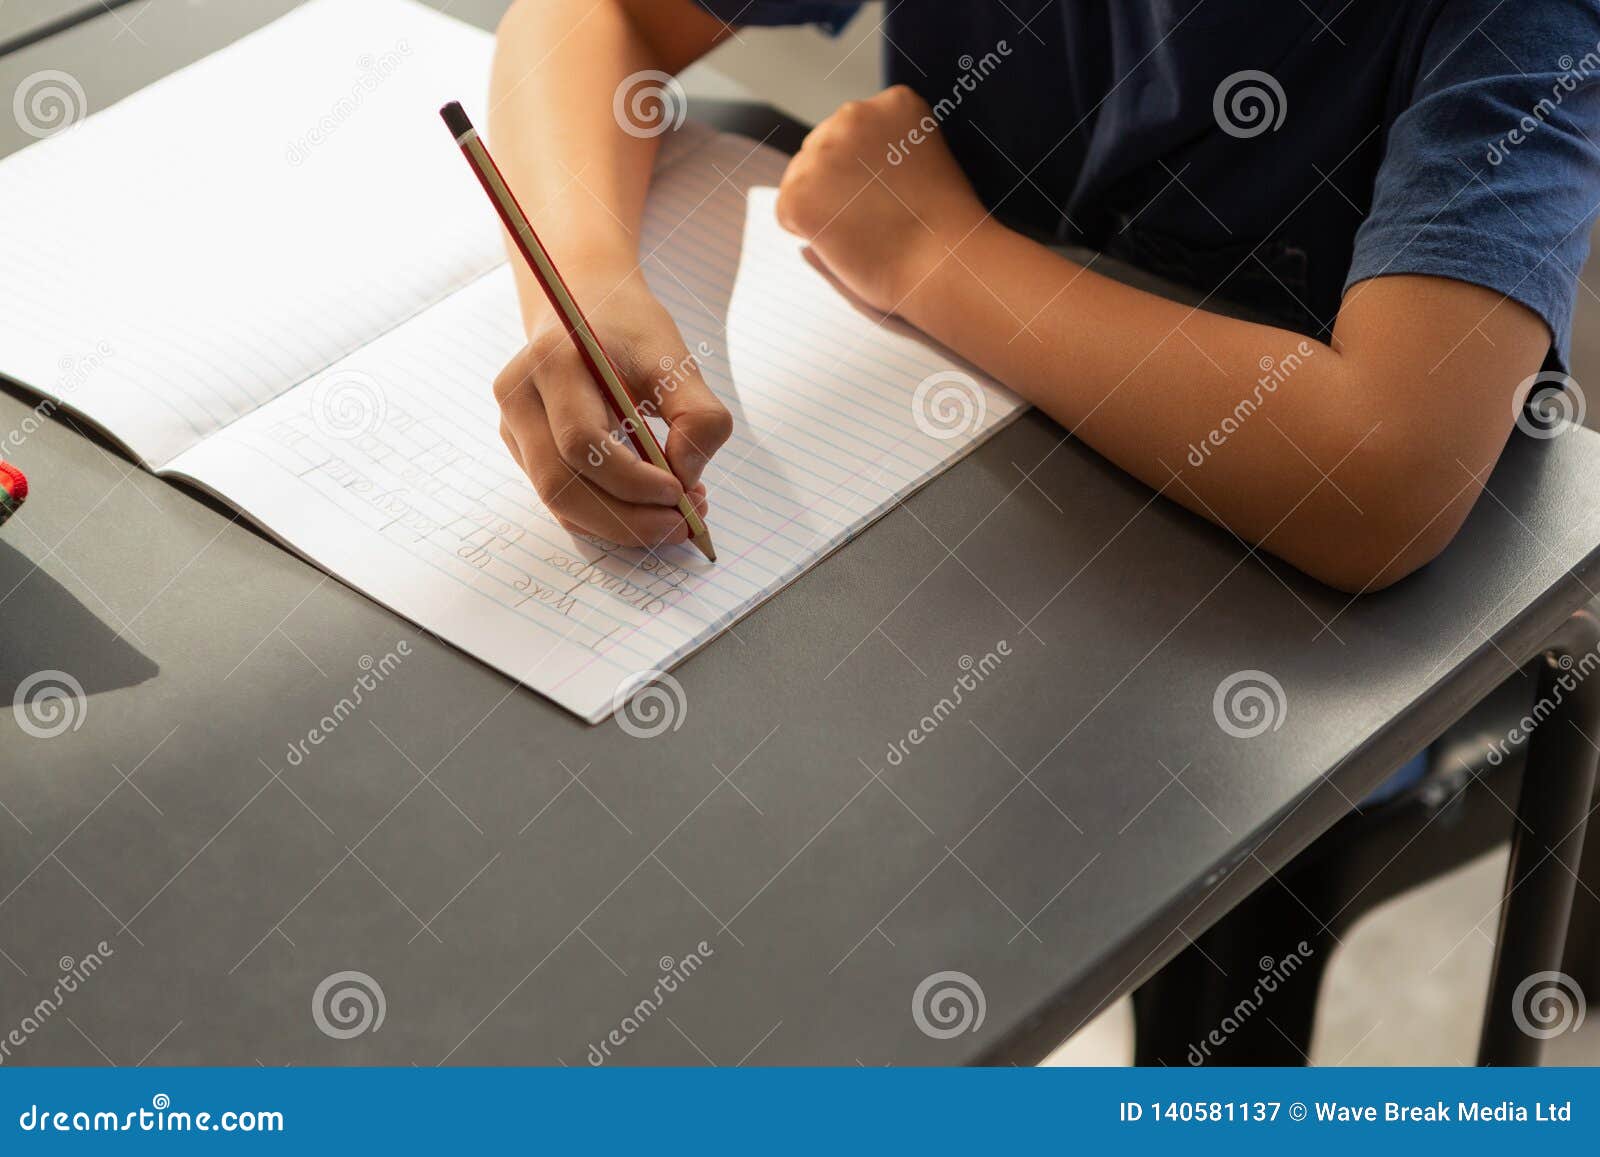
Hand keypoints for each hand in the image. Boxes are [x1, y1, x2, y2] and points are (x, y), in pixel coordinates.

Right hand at [494, 270, 730, 547]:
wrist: (584, 305)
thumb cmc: (631, 331)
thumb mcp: (677, 359)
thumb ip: (697, 417)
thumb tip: (688, 480)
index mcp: (553, 363)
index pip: (582, 442)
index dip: (631, 481)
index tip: (680, 493)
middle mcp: (520, 396)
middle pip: (560, 484)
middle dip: (625, 519)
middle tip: (682, 526)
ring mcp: (513, 426)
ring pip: (557, 501)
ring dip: (618, 525)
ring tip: (672, 519)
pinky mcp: (523, 448)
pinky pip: (561, 499)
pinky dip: (605, 518)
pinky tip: (645, 511)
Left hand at [776, 86, 986, 313]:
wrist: (946, 266)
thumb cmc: (943, 228)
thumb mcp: (926, 160)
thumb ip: (887, 146)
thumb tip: (834, 156)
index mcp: (894, 102)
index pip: (855, 131)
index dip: (870, 172)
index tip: (898, 193)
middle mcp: (855, 113)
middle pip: (822, 149)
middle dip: (838, 185)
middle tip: (880, 217)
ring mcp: (823, 151)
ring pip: (801, 179)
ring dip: (822, 207)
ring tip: (867, 230)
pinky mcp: (799, 191)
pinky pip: (787, 213)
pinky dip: (808, 233)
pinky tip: (847, 241)